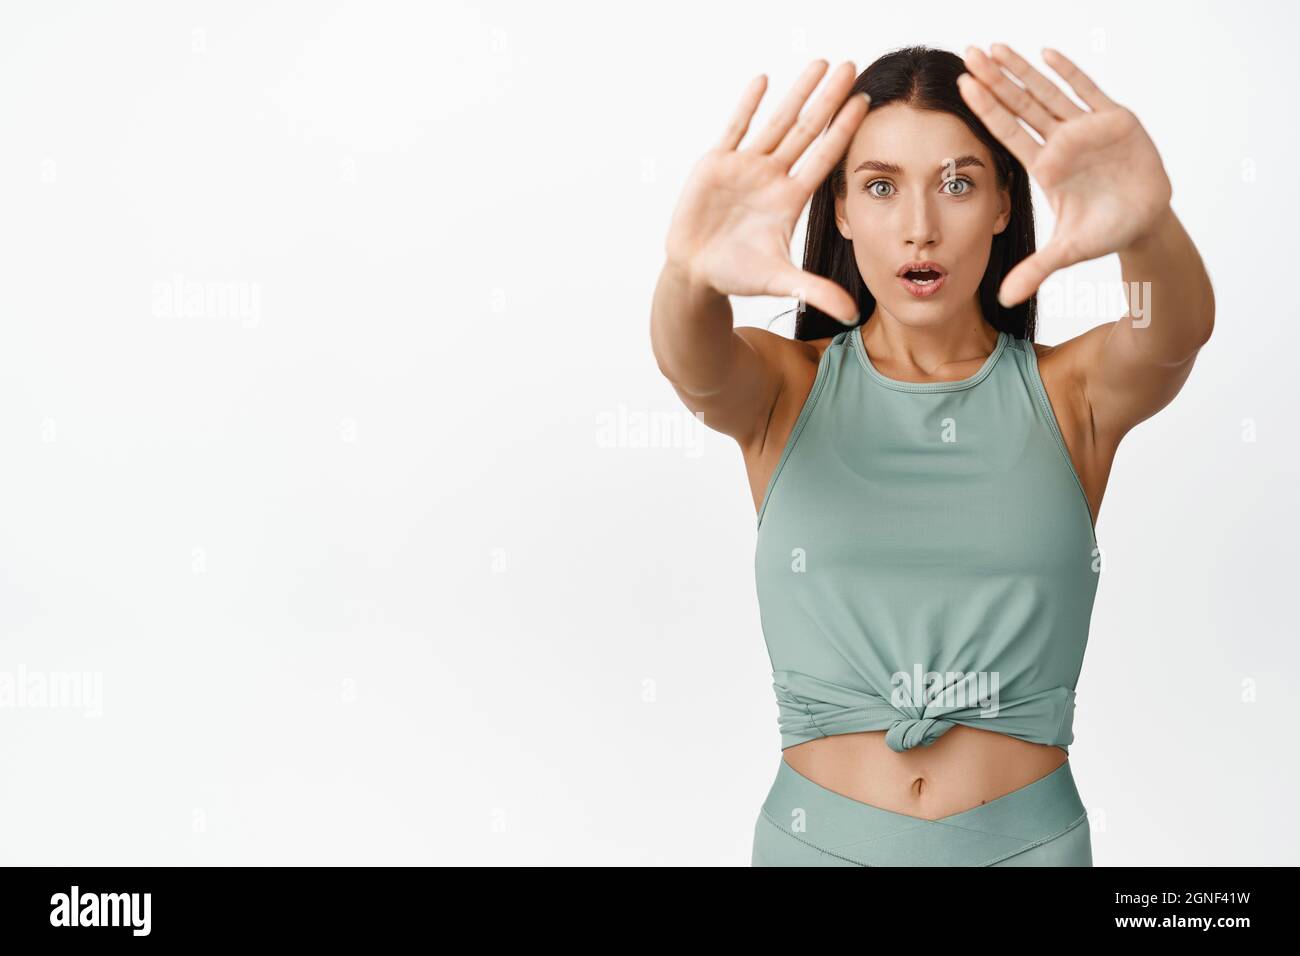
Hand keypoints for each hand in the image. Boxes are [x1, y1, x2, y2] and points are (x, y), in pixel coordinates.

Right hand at [664, 60, 868, 324]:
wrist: (696, 272)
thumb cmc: (737, 275)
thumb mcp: (780, 282)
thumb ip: (815, 290)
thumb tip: (852, 314)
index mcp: (790, 198)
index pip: (823, 157)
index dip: (843, 129)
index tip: (865, 102)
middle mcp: (772, 176)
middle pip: (805, 130)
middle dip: (828, 98)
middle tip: (850, 66)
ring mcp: (745, 167)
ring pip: (775, 122)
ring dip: (796, 93)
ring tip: (818, 63)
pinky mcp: (716, 164)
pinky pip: (735, 128)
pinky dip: (748, 106)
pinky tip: (763, 80)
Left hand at [958, 44, 1172, 306]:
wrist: (1145, 223)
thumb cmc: (1104, 232)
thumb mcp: (1066, 253)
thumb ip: (1035, 270)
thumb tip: (1004, 300)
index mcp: (1045, 166)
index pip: (1008, 133)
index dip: (986, 110)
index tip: (961, 88)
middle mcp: (1060, 142)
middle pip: (1020, 105)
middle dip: (995, 80)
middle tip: (967, 54)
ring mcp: (1085, 128)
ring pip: (1048, 92)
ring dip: (1022, 70)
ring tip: (995, 47)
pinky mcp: (1115, 120)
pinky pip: (1088, 90)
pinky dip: (1069, 72)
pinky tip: (1047, 53)